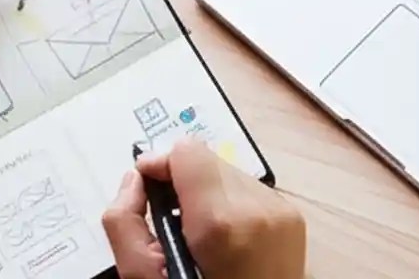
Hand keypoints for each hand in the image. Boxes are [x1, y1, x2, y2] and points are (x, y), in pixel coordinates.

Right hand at [103, 140, 305, 278]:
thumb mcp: (147, 278)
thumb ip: (126, 224)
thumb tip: (134, 179)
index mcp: (221, 223)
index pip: (187, 152)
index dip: (161, 165)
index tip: (149, 188)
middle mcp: (258, 207)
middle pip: (207, 159)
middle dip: (183, 182)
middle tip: (174, 222)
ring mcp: (281, 211)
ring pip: (230, 171)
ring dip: (208, 193)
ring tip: (201, 235)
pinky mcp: (293, 217)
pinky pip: (251, 190)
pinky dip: (231, 205)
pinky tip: (226, 238)